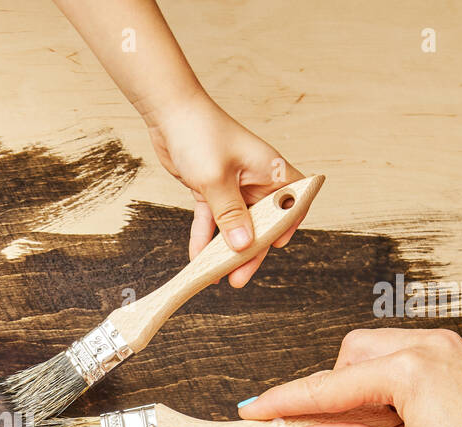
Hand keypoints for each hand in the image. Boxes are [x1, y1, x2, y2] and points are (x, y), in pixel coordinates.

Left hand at [147, 97, 303, 285]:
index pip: (292, 204)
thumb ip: (230, 215)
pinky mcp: (212, 190)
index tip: (276, 246)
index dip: (287, 226)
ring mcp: (234, 186)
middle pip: (261, 224)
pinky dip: (205, 238)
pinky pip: (212, 221)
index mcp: (271, 171)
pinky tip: (197, 260)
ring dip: (225, 251)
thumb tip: (245, 246)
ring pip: (235, 226)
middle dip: (250, 252)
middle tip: (238, 278)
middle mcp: (257, 180)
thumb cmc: (200, 135)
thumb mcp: (216, 180)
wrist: (169, 114)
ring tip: (217, 277)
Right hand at [237, 328, 461, 426]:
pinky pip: (401, 363)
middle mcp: (426, 349)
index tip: (252, 412)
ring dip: (357, 394)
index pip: (327, 387)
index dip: (284, 403)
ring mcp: (444, 350)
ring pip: (373, 358)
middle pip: (346, 360)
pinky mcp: (457, 360)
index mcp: (409, 372)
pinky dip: (384, 391)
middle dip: (327, 396)